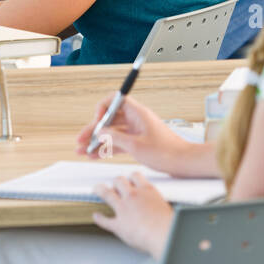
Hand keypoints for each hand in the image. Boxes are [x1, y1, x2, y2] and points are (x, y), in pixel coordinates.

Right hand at [76, 96, 190, 169]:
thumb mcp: (136, 146)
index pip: (115, 100)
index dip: (102, 108)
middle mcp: (136, 119)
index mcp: (137, 113)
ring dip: (97, 141)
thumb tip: (99, 133)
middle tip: (80, 140)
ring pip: (111, 132)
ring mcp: (136, 131)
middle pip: (109, 118)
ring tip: (82, 151)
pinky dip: (106, 148)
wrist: (183, 163)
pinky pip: (117, 142)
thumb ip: (115, 138)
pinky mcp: (137, 142)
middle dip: (93, 129)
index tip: (96, 121)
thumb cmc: (166, 152)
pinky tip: (95, 155)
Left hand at [92, 172, 173, 257]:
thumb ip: (156, 202)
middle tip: (114, 183)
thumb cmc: (168, 224)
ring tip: (97, 189)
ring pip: (107, 194)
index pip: (135, 176)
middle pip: (119, 181)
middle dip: (116, 181)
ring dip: (100, 190)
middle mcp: (133, 196)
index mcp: (147, 191)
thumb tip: (156, 206)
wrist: (163, 234)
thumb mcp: (165, 206)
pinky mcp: (118, 224)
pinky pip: (105, 220)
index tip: (129, 178)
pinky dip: (99, 218)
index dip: (130, 177)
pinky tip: (96, 216)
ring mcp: (123, 209)